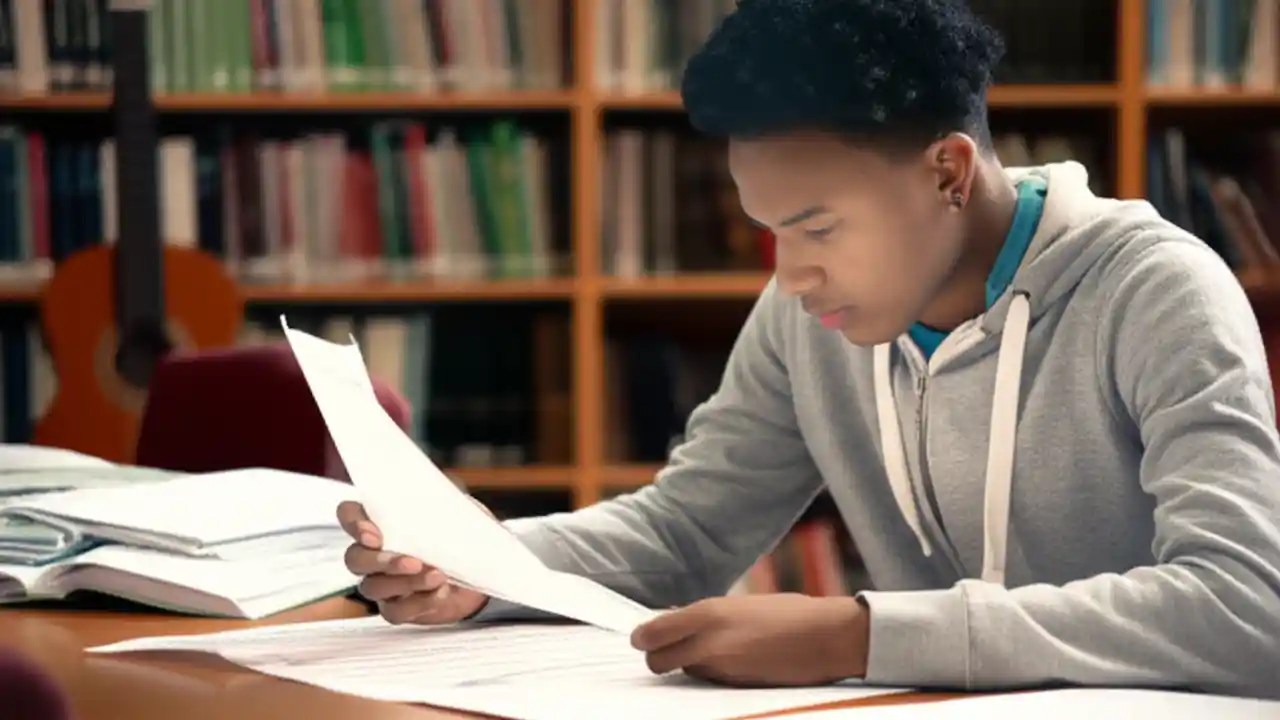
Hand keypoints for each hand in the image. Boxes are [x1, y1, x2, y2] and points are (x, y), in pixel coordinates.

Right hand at [336, 500, 490, 624]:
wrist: (481, 568)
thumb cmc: (459, 533)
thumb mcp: (454, 509)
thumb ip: (441, 499)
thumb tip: (439, 491)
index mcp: (380, 521)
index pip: (349, 515)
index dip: (353, 523)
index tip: (373, 534)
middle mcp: (372, 553)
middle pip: (354, 558)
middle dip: (380, 561)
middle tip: (412, 561)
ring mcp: (381, 583)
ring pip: (373, 587)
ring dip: (406, 582)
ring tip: (437, 576)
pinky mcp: (396, 608)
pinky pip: (394, 611)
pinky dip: (419, 602)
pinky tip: (440, 592)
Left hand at [630, 593, 869, 686]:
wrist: (826, 637)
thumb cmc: (788, 613)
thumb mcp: (740, 604)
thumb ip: (705, 613)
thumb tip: (673, 616)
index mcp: (708, 613)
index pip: (652, 633)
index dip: (643, 638)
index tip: (643, 638)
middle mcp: (709, 641)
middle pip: (657, 661)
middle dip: (659, 658)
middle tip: (669, 651)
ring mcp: (722, 667)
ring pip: (684, 672)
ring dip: (688, 665)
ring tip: (714, 652)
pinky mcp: (736, 686)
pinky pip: (709, 681)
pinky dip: (711, 673)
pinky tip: (732, 662)